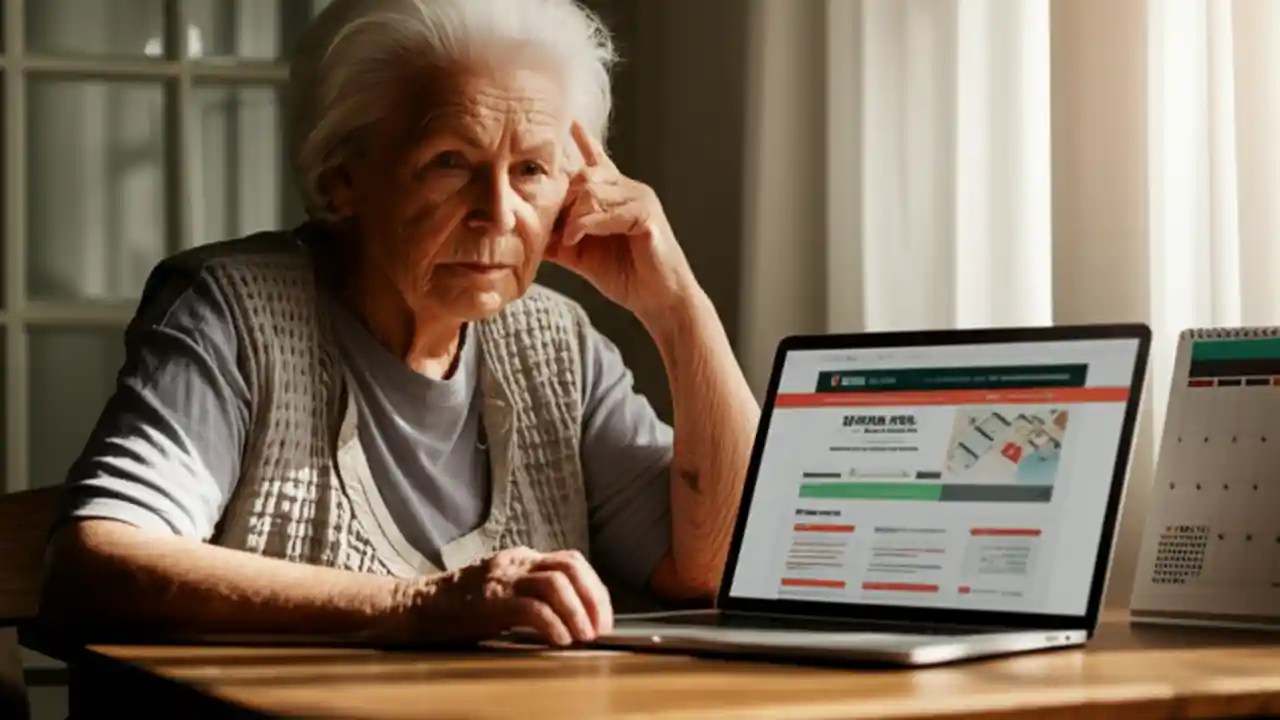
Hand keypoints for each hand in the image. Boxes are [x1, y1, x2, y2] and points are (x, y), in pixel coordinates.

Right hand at [401, 547, 613, 646]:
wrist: (414, 607)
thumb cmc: (459, 607)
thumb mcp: (502, 591)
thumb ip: (532, 594)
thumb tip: (574, 619)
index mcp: (521, 558)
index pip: (571, 562)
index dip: (595, 589)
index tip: (603, 618)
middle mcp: (516, 561)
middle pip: (570, 567)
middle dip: (593, 598)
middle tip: (599, 629)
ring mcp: (502, 578)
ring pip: (556, 583)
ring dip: (577, 612)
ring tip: (583, 637)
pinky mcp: (490, 600)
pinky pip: (532, 608)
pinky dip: (553, 624)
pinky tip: (560, 641)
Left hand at [546, 121, 697, 320]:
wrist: (658, 299)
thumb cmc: (626, 275)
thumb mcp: (581, 255)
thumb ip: (558, 238)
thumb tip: (527, 233)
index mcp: (614, 195)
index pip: (596, 160)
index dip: (582, 140)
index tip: (568, 121)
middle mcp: (628, 189)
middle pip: (583, 175)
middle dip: (561, 200)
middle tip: (553, 228)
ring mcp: (639, 198)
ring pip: (591, 189)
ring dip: (573, 216)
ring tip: (568, 239)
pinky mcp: (647, 214)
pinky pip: (608, 210)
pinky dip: (588, 224)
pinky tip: (577, 238)